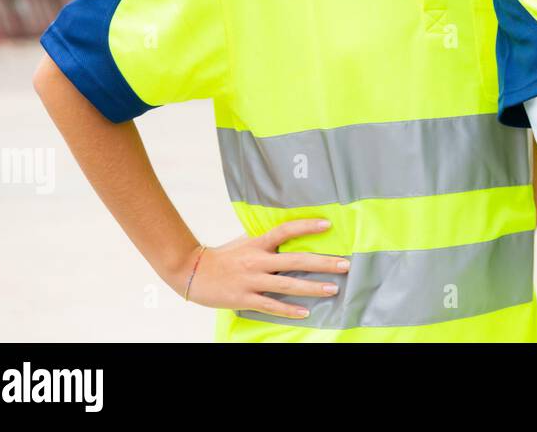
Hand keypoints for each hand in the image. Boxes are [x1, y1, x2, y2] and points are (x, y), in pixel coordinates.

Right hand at [177, 218, 348, 319]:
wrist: (191, 272)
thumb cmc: (222, 257)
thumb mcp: (244, 242)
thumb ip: (265, 240)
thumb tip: (288, 234)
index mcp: (257, 243)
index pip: (285, 230)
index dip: (306, 226)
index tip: (327, 224)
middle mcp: (257, 260)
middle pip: (295, 261)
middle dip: (322, 263)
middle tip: (345, 265)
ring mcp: (252, 280)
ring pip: (287, 285)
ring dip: (312, 287)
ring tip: (333, 289)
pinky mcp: (245, 298)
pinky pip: (271, 305)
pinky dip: (288, 310)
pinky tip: (305, 312)